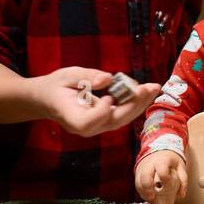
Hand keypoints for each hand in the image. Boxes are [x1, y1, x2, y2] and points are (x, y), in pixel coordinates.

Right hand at [32, 67, 159, 137]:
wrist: (50, 99)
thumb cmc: (56, 86)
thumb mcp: (66, 76)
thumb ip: (87, 76)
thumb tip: (108, 78)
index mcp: (71, 118)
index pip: (88, 123)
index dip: (101, 112)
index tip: (108, 97)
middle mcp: (86, 128)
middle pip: (113, 121)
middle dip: (133, 104)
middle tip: (148, 88)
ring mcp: (98, 127)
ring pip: (123, 119)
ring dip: (140, 103)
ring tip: (154, 87)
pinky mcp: (106, 122)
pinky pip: (124, 115)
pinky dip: (137, 103)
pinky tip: (148, 90)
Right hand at [134, 149, 186, 201]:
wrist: (158, 152)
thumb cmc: (169, 160)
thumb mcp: (180, 166)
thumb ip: (182, 180)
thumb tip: (181, 194)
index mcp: (161, 160)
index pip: (161, 169)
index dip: (164, 179)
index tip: (167, 185)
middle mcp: (149, 164)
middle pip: (145, 176)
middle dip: (148, 188)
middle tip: (153, 197)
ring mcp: (141, 170)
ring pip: (139, 182)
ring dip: (144, 193)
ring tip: (151, 200)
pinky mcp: (137, 176)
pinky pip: (137, 185)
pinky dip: (142, 193)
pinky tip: (149, 198)